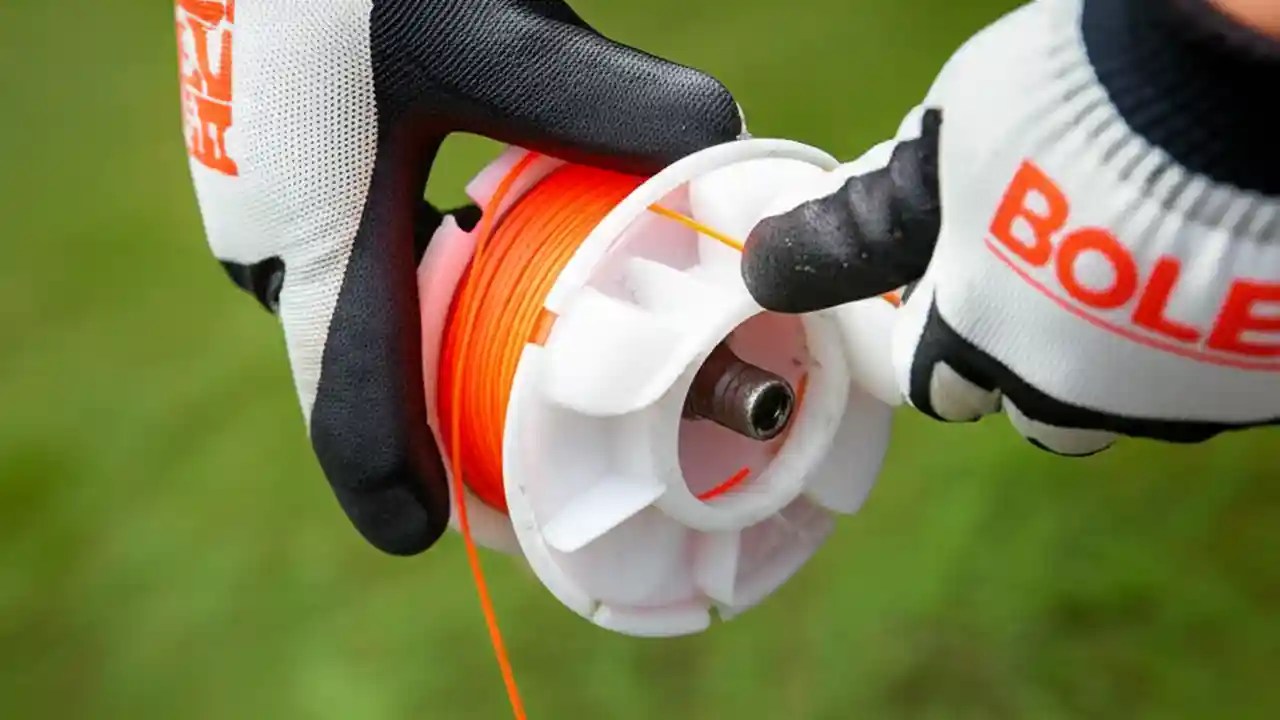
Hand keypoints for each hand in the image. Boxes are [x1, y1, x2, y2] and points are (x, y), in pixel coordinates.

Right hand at [176, 0, 741, 553]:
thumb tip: (720, 148)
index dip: (384, 478)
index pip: (345, 398)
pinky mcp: (269, 161)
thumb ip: (602, 99)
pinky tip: (460, 232)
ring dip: (423, 327)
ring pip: (352, 300)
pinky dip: (406, 263)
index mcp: (319, 232)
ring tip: (498, 336)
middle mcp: (275, 235)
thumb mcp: (488, 28)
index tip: (423, 533)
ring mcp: (261, 199)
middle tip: (512, 422)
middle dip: (429, 401)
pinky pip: (341, 246)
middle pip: (360, 360)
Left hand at [742, 0, 1279, 454]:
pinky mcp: (1256, 377)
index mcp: (982, 337)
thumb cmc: (1066, 105)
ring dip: (1120, 362)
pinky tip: (1200, 278)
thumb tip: (771, 262)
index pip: (937, 386)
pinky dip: (1198, 345)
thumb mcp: (940, 153)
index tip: (954, 293)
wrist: (1232, 76)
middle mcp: (1077, 387)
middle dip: (1029, 367)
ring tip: (1131, 274)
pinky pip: (1215, 384)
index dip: (936, 341)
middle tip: (1049, 284)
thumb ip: (863, 225)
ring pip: (1134, 405)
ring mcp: (1175, 387)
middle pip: (1041, 417)